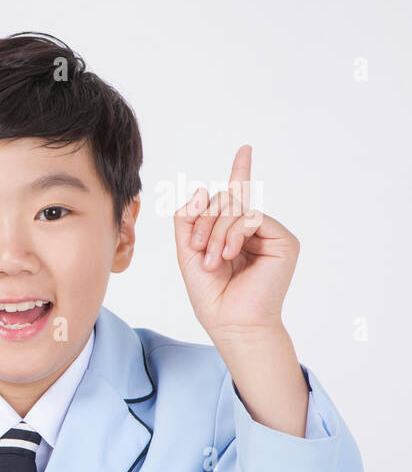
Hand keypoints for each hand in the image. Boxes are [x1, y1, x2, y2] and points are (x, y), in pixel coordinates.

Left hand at [173, 145, 299, 341]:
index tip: (245, 149)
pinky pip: (252, 218)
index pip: (236, 197)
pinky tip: (228, 254)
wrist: (231, 321)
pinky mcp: (283, 240)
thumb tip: (201, 189)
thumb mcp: (188, 253)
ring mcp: (269, 234)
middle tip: (198, 250)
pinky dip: (234, 234)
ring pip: (235, 208)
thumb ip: (188, 221)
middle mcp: (253, 230)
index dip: (241, 171)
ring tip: (213, 261)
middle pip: (225, 201)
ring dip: (215, 232)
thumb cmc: (211, 294)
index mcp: (232, 232)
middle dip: (204, 222)